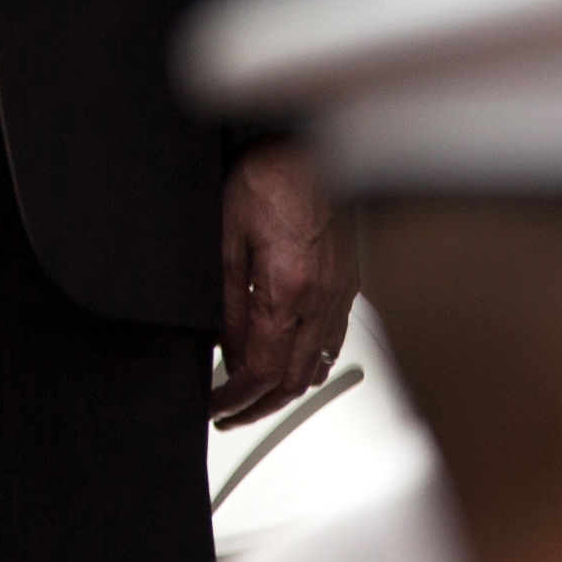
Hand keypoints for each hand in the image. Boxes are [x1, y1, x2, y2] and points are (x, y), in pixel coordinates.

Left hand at [210, 140, 349, 422]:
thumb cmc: (271, 177)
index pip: (260, 370)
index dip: (233, 397)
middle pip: (292, 381)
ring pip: (315, 366)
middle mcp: (321, 301)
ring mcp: (341, 295)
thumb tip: (223, 347)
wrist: (314, 147)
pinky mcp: (348, 284)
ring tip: (254, 397)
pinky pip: (332, 340)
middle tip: (227, 413)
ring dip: (284, 390)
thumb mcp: (226, 237)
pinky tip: (293, 363)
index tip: (212, 405)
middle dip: (257, 406)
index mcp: (287, 292)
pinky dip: (310, 363)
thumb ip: (227, 300)